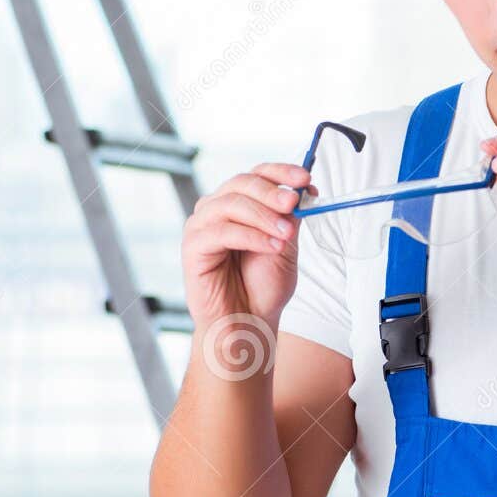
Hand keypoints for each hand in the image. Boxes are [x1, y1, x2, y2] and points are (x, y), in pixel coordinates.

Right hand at [182, 162, 309, 329]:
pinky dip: (250, 236)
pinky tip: (271, 246)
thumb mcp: (285, 245)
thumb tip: (302, 189)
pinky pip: (221, 231)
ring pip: (230, 204)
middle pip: (241, 183)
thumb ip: (289, 217)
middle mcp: (216, 209)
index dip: (281, 172)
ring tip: (285, 234)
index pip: (257, 174)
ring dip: (263, 216)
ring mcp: (201, 226)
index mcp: (238, 204)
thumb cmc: (263, 286)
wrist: (249, 323)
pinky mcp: (192, 248)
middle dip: (272, 192)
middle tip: (294, 202)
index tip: (305, 178)